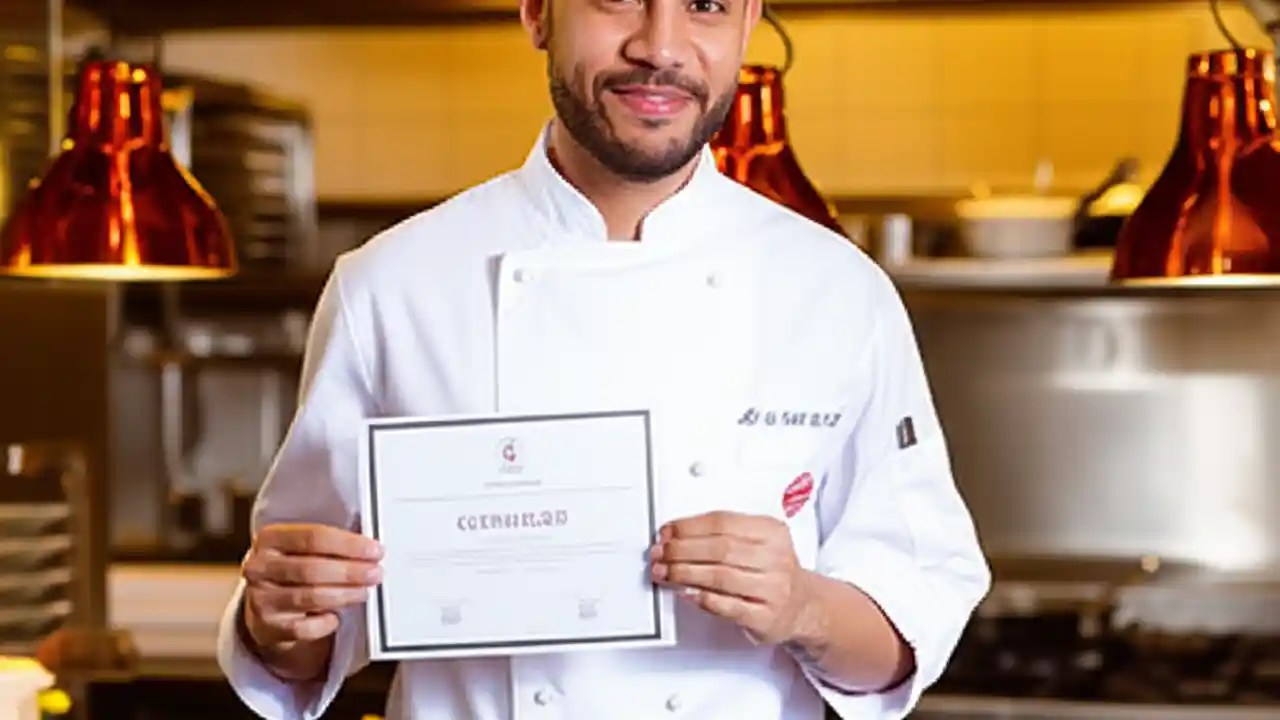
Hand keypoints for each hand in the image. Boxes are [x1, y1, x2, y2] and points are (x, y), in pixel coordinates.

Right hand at [241, 524, 382, 652]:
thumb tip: (369, 548)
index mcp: (270, 538)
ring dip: (345, 595)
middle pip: (312, 568)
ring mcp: (260, 598)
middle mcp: (259, 567)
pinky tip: (336, 618)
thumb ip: (328, 545)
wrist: (263, 605)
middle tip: (375, 573)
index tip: (374, 550)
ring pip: (310, 597)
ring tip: (364, 592)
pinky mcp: (267, 627)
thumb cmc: (292, 570)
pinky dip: (325, 623)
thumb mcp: (300, 549)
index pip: (313, 536)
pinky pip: (304, 628)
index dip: (348, 544)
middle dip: (350, 571)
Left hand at [649, 511, 814, 644]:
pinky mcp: (765, 618)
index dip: (689, 527)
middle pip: (719, 549)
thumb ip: (723, 534)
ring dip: (684, 574)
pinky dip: (702, 599)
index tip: (668, 532)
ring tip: (665, 573)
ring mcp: (772, 589)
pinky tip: (686, 594)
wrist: (803, 605)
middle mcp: (775, 558)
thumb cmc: (773, 570)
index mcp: (771, 532)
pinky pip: (728, 606)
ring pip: (720, 577)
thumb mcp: (760, 540)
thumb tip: (676, 536)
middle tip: (660, 553)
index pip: (723, 522)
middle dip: (682, 550)